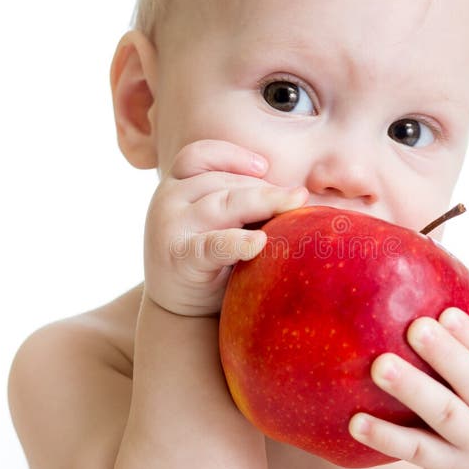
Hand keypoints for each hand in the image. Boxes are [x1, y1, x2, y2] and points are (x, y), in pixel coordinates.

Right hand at [143, 139, 307, 315]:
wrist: (182, 312)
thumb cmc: (211, 258)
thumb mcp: (219, 221)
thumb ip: (241, 199)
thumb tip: (298, 190)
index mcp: (177, 184)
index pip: (200, 156)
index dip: (231, 156)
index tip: (264, 167)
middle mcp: (168, 199)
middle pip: (222, 182)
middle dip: (264, 189)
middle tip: (299, 197)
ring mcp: (171, 227)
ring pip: (221, 204)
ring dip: (261, 202)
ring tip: (294, 205)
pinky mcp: (180, 258)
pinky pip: (212, 245)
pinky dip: (236, 242)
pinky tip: (259, 242)